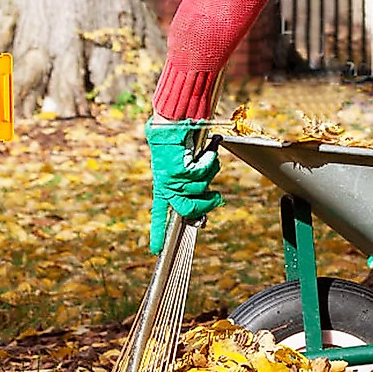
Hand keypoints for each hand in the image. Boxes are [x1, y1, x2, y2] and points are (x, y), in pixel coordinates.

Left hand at [145, 117, 222, 254]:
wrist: (170, 121)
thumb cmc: (176, 140)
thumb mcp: (179, 165)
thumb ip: (188, 182)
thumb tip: (211, 201)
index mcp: (162, 185)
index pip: (159, 213)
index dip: (158, 232)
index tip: (155, 250)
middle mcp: (165, 184)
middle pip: (188, 208)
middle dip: (206, 205)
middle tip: (217, 198)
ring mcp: (172, 177)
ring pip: (199, 188)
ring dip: (208, 173)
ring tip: (205, 159)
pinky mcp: (180, 168)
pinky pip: (202, 174)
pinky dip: (208, 162)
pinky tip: (205, 152)